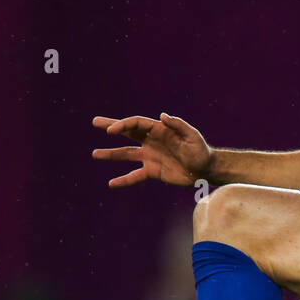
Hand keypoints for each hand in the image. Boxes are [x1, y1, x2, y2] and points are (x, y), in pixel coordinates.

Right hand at [92, 112, 210, 188]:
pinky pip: (135, 176)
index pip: (135, 124)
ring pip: (126, 154)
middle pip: (127, 132)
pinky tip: (111, 183)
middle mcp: (151, 141)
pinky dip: (124, 180)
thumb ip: (178, 125)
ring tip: (95, 154)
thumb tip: (162, 116)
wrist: (205, 169)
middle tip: (95, 121)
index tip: (110, 131)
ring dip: (111, 154)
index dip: (122, 125)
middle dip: (112, 126)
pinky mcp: (152, 171)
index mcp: (159, 130)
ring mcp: (150, 156)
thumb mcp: (192, 136)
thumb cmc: (200, 150)